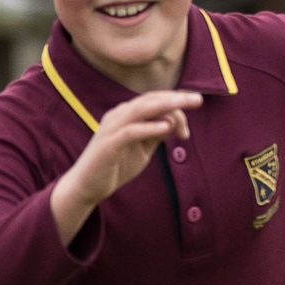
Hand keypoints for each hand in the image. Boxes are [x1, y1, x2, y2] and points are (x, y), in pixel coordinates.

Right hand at [48, 91, 200, 234]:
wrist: (87, 186)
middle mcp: (118, 116)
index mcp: (125, 115)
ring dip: (164, 105)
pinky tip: (165, 128)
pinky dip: (148, 127)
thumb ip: (155, 134)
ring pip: (140, 109)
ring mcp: (111, 128)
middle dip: (175, 98)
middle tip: (198, 99)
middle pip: (150, 100)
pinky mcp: (108, 144)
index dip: (175, 106)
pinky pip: (130, 131)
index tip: (187, 129)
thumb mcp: (142, 149)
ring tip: (183, 104)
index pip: (154, 101)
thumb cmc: (116, 166)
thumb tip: (173, 121)